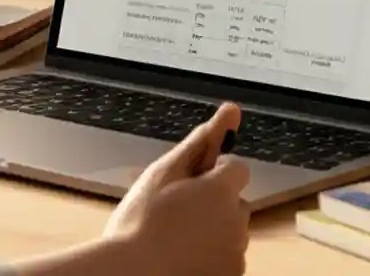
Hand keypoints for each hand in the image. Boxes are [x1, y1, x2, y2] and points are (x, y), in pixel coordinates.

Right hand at [105, 103, 250, 275]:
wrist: (131, 275)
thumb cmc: (140, 224)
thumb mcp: (163, 173)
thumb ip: (201, 142)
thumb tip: (232, 110)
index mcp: (222, 189)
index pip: (237, 167)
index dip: (213, 174)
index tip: (188, 186)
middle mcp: (237, 220)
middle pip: (233, 201)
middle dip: (212, 204)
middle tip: (174, 214)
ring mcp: (236, 252)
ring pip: (230, 231)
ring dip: (211, 230)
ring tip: (173, 239)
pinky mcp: (232, 275)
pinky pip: (227, 258)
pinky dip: (211, 256)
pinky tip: (182, 258)